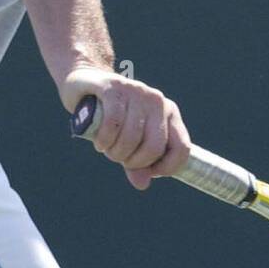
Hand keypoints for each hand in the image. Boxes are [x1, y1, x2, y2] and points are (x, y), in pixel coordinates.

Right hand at [60, 66, 190, 190]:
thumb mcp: (129, 143)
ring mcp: (136, 91)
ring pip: (131, 136)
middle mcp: (157, 100)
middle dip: (133, 161)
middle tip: (119, 158)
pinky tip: (99, 142)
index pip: (182, 148)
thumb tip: (143, 184)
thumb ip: (138, 164)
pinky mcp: (114, 87)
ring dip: (115, 151)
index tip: (147, 172)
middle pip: (154, 146)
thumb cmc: (112, 118)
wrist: (86, 83)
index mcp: (169, 113)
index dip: (165, 168)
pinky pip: (113, 122)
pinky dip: (104, 139)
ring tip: (106, 148)